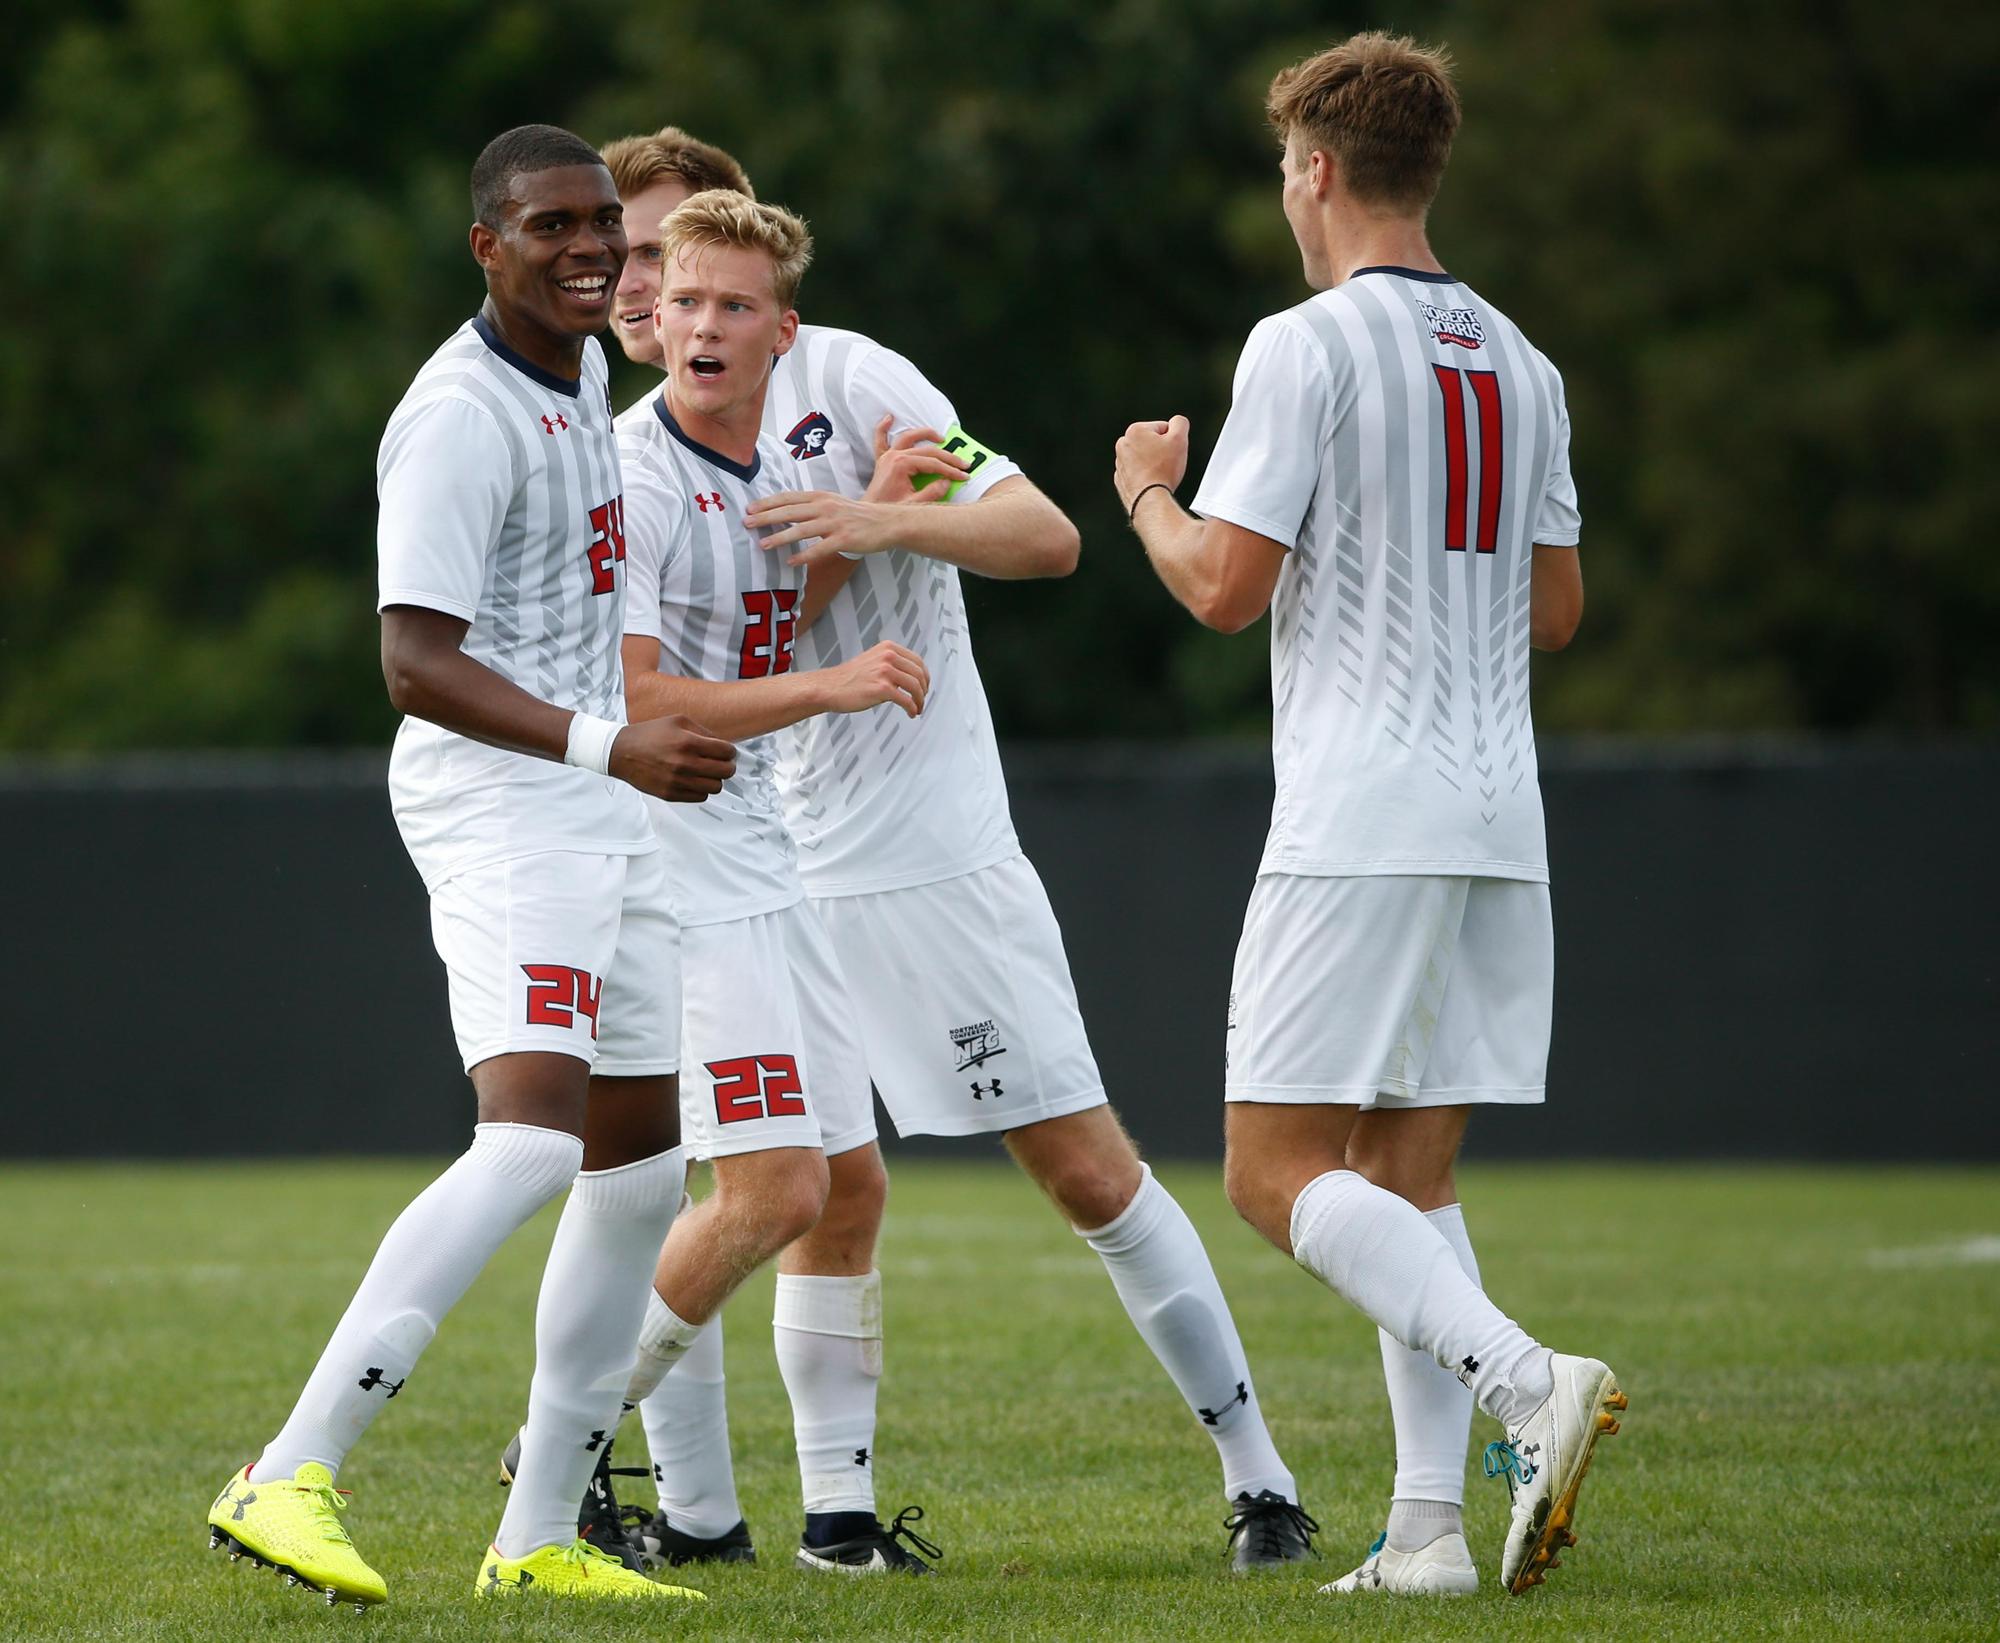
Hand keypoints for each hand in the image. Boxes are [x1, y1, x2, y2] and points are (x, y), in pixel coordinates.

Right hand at [609, 714, 735, 802]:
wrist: (621, 753)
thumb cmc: (649, 734)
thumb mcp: (678, 721)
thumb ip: (703, 731)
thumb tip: (723, 745)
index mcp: (688, 742)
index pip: (726, 752)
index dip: (730, 751)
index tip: (727, 752)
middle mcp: (684, 763)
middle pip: (726, 772)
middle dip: (727, 766)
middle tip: (721, 763)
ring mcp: (677, 781)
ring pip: (716, 787)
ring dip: (715, 779)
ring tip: (707, 772)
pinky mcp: (670, 794)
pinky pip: (700, 797)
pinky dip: (701, 789)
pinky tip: (694, 780)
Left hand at [747, 418, 967, 566]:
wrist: (887, 522)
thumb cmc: (857, 516)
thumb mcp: (833, 504)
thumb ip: (811, 507)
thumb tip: (786, 513)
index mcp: (821, 496)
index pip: (789, 498)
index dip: (768, 502)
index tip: (749, 507)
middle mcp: (826, 507)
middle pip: (791, 511)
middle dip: (767, 517)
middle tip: (746, 522)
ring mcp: (836, 523)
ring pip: (802, 530)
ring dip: (781, 537)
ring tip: (763, 544)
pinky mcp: (845, 539)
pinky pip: (820, 549)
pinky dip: (805, 556)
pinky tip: (791, 562)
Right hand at [816, 641, 928, 717]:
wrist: (829, 687)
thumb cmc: (850, 678)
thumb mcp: (873, 661)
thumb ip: (892, 664)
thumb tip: (912, 678)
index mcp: (888, 648)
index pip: (917, 661)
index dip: (924, 676)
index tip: (924, 687)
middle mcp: (888, 656)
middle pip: (919, 674)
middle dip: (924, 690)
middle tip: (921, 700)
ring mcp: (885, 672)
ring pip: (916, 687)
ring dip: (920, 701)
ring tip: (917, 709)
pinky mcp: (882, 689)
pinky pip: (906, 700)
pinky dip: (912, 708)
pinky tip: (911, 713)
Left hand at [862, 415, 969, 501]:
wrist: (869, 517)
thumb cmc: (888, 511)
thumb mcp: (914, 505)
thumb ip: (932, 493)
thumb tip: (946, 482)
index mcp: (902, 465)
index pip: (933, 463)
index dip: (951, 470)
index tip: (963, 475)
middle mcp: (894, 456)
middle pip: (926, 450)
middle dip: (947, 457)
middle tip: (962, 463)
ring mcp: (887, 457)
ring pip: (908, 437)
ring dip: (924, 434)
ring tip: (940, 437)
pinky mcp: (882, 461)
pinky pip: (880, 439)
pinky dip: (883, 428)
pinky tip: (889, 418)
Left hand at [1114, 415, 1190, 510]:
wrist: (1149, 498)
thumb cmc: (1161, 472)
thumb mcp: (1180, 439)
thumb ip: (1181, 423)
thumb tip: (1178, 422)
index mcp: (1135, 431)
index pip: (1163, 428)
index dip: (1172, 440)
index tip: (1172, 451)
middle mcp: (1123, 445)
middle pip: (1152, 442)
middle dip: (1161, 451)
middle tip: (1167, 463)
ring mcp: (1121, 463)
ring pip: (1145, 458)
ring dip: (1154, 464)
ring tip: (1160, 473)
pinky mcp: (1122, 478)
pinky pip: (1139, 473)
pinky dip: (1146, 476)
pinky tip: (1152, 481)